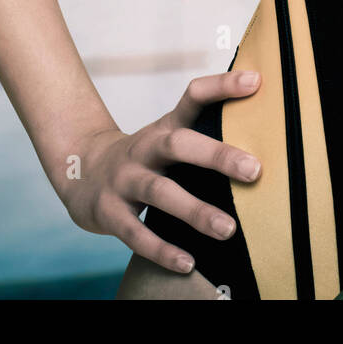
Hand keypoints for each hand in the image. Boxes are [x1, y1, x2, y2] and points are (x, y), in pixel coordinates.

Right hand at [61, 69, 262, 273]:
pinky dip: (162, 250)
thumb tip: (263, 128)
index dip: (222, 86)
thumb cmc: (144, 157)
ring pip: (160, 193)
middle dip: (216, 156)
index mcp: (165, 126)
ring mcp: (123, 180)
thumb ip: (205, 132)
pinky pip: (136, 234)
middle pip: (178, 144)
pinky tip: (188, 263)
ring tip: (228, 228)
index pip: (193, 97)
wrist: (79, 171)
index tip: (256, 80)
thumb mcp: (168, 136)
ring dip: (195, 211)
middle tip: (254, 170)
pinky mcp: (109, 212)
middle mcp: (144, 148)